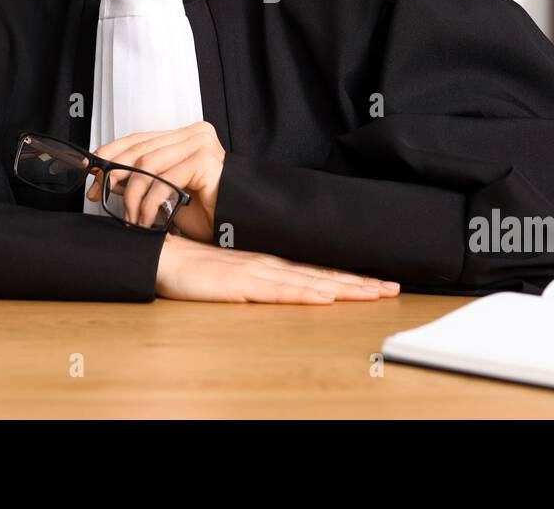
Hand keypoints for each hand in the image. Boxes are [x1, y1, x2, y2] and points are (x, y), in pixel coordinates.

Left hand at [88, 121, 224, 241]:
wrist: (237, 226)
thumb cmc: (207, 212)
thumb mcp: (165, 193)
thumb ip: (141, 180)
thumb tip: (108, 177)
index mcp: (185, 136)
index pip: (139, 139)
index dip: (111, 152)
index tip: (91, 170)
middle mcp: (194, 134)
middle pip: (139, 149)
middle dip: (113, 174)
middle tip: (98, 195)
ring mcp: (201, 144)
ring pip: (146, 164)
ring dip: (132, 195)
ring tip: (130, 217)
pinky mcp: (204, 160)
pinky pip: (163, 180)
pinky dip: (148, 203)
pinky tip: (146, 220)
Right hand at [155, 234, 400, 303]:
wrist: (161, 257)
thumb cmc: (192, 268)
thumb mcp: (233, 277)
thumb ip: (257, 281)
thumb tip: (285, 289)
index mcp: (269, 265)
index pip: (317, 272)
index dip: (348, 278)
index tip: (377, 283)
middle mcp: (269, 267)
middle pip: (323, 276)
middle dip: (359, 283)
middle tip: (392, 288)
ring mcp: (257, 274)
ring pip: (310, 282)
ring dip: (344, 288)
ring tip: (374, 292)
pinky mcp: (240, 285)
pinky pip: (279, 291)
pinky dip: (305, 293)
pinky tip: (324, 296)